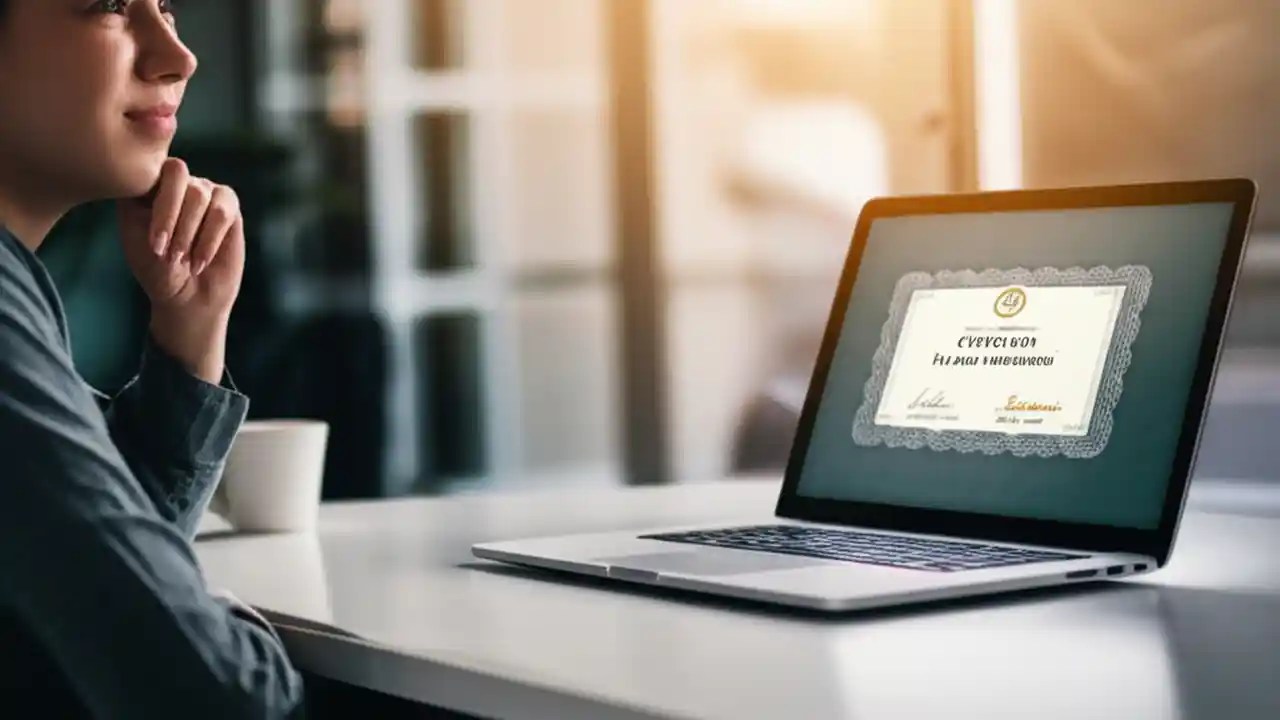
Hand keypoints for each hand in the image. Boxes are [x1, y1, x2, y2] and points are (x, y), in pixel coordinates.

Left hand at [117, 158, 245, 382]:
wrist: (186, 298)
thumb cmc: (156, 270)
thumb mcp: (137, 239)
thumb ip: (140, 206)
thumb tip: (156, 176)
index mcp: (147, 185)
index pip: (152, 171)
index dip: (157, 207)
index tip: (155, 246)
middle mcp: (176, 182)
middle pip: (179, 176)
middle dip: (173, 218)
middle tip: (169, 254)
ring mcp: (204, 191)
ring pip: (200, 194)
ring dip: (190, 232)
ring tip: (183, 260)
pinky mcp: (229, 206)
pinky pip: (223, 212)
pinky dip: (210, 239)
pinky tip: (201, 261)